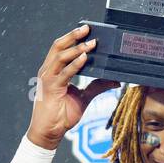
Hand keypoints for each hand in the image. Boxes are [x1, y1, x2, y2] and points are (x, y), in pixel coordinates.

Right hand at [28, 24, 119, 148]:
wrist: (49, 133)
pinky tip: (85, 58)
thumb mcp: (83, 97)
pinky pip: (64, 73)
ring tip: (91, 43)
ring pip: (61, 56)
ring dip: (76, 48)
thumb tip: (115, 81)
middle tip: (87, 28)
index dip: (72, 38)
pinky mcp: (51, 88)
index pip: (62, 49)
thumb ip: (97, 87)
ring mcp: (48, 79)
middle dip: (73, 36)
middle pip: (58, 47)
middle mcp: (48, 71)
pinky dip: (75, 64)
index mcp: (54, 71)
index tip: (87, 30)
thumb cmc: (62, 115)